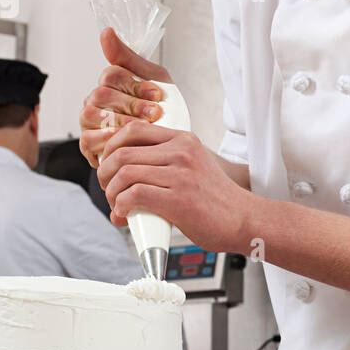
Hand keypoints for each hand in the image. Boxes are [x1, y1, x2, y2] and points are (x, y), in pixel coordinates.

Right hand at [79, 27, 171, 167]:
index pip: (111, 74)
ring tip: (143, 126)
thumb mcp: (155, 79)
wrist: (168, 144)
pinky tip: (123, 138)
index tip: (157, 95)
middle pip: (101, 94)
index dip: (135, 85)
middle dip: (131, 104)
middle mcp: (96, 100)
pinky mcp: (89, 145)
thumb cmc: (161, 110)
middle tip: (154, 113)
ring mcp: (90, 122)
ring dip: (120, 120)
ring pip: (90, 114)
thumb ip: (130, 57)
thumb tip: (105, 31)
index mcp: (110, 83)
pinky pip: (87, 138)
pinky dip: (105, 138)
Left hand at [97, 119, 251, 253]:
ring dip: (111, 192)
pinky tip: (125, 213)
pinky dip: (122, 205)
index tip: (110, 165)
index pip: (134, 130)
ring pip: (125, 173)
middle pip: (122, 152)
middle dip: (105, 172)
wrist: (244, 220)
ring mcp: (181, 174)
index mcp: (184, 141)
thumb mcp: (193, 170)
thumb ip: (162, 170)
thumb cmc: (218, 201)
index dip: (112, 147)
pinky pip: (134, 195)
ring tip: (116, 204)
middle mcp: (181, 152)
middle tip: (108, 188)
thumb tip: (124, 187)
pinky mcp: (179, 198)